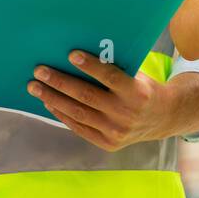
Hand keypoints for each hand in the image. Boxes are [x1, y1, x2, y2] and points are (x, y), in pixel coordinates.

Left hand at [28, 50, 171, 150]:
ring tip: (35, 87)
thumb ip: (114, 68)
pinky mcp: (108, 143)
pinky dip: (62, 114)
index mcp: (136, 92)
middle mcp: (126, 113)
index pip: (109, 77)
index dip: (90, 66)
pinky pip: (80, 128)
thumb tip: (78, 54)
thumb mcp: (137, 75)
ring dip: (53, 99)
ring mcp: (116, 131)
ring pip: (78, 113)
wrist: (163, 118)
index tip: (70, 54)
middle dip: (59, 82)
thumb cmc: (143, 87)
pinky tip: (49, 103)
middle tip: (39, 70)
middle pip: (86, 96)